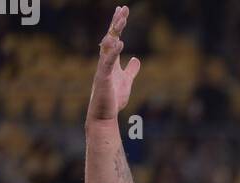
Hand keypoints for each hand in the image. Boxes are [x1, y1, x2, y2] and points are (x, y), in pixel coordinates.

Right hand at [87, 6, 140, 123]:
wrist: (104, 115)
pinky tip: (120, 43)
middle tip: (123, 9)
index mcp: (111, 60)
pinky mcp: (103, 77)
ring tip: (121, 20)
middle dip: (117, 23)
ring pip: (107, 46)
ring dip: (114, 33)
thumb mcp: (127, 81)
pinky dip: (113, 52)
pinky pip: (108, 62)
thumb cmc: (113, 99)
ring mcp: (103, 68)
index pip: (114, 37)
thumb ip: (131, 70)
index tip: (123, 10)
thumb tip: (136, 59)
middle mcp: (105, 60)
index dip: (118, 24)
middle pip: (110, 37)